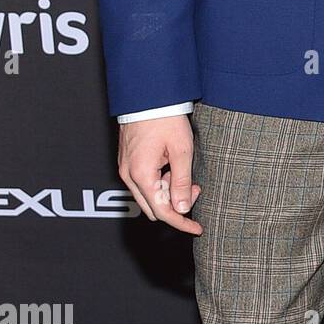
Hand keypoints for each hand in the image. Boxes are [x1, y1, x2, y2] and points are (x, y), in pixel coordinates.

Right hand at [118, 116, 202, 234]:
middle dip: (176, 204)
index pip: (162, 212)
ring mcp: (125, 168)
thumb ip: (181, 182)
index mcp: (141, 175)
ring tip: (183, 171)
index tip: (197, 228)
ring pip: (148, 196)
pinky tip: (171, 166)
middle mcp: (128, 175)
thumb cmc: (165, 118)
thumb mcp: (181, 150)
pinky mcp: (127, 161)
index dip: (181, 222)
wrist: (149, 95)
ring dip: (167, 192)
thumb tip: (183, 208)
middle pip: (153, 207)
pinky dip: (159, 181)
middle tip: (194, 188)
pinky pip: (143, 182)